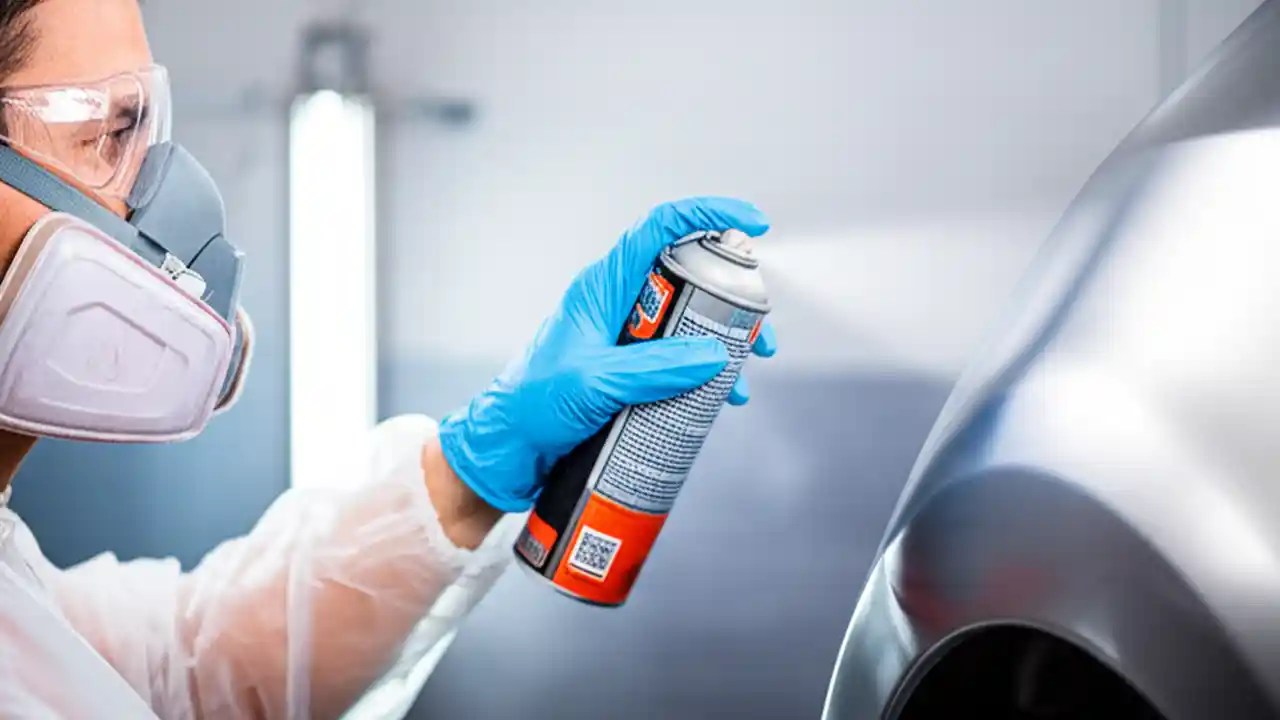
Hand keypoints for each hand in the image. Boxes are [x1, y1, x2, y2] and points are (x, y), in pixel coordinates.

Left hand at [438, 197, 776, 512]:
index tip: (753, 224)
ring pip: (690, 321)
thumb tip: (714, 354)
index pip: (660, 228)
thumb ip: (655, 368)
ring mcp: (625, 338)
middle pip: (688, 277)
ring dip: (725, 341)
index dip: (708, 216)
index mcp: (604, 287)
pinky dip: (706, 373)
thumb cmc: (532, 405)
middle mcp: (618, 305)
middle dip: (733, 297)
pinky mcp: (630, 370)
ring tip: (748, 370)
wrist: (506, 450)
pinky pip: (678, 359)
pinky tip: (721, 397)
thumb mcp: (597, 383)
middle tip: (760, 330)